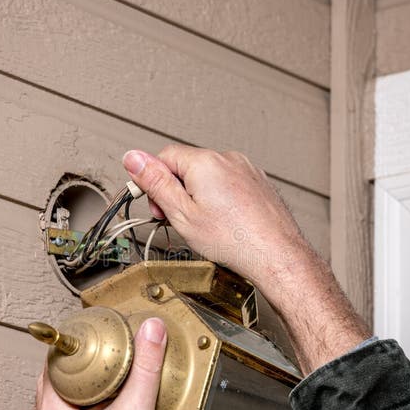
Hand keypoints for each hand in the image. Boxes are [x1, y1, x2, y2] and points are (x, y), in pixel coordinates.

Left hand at [35, 317, 166, 409]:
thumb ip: (145, 366)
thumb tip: (150, 332)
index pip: (53, 363)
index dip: (73, 343)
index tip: (92, 331)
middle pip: (61, 379)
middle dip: (85, 361)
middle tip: (107, 345)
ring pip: (70, 398)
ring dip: (90, 382)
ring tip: (115, 369)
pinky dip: (94, 402)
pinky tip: (117, 400)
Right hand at [122, 146, 369, 373]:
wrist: (276, 253)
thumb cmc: (234, 240)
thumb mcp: (182, 214)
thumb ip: (155, 182)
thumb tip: (133, 157)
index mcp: (204, 162)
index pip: (164, 156)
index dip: (154, 181)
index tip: (156, 204)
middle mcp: (227, 158)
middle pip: (186, 165)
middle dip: (176, 190)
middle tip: (178, 219)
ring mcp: (245, 169)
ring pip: (208, 175)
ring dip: (198, 195)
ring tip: (205, 224)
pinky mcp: (257, 181)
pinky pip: (229, 183)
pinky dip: (220, 198)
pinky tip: (224, 222)